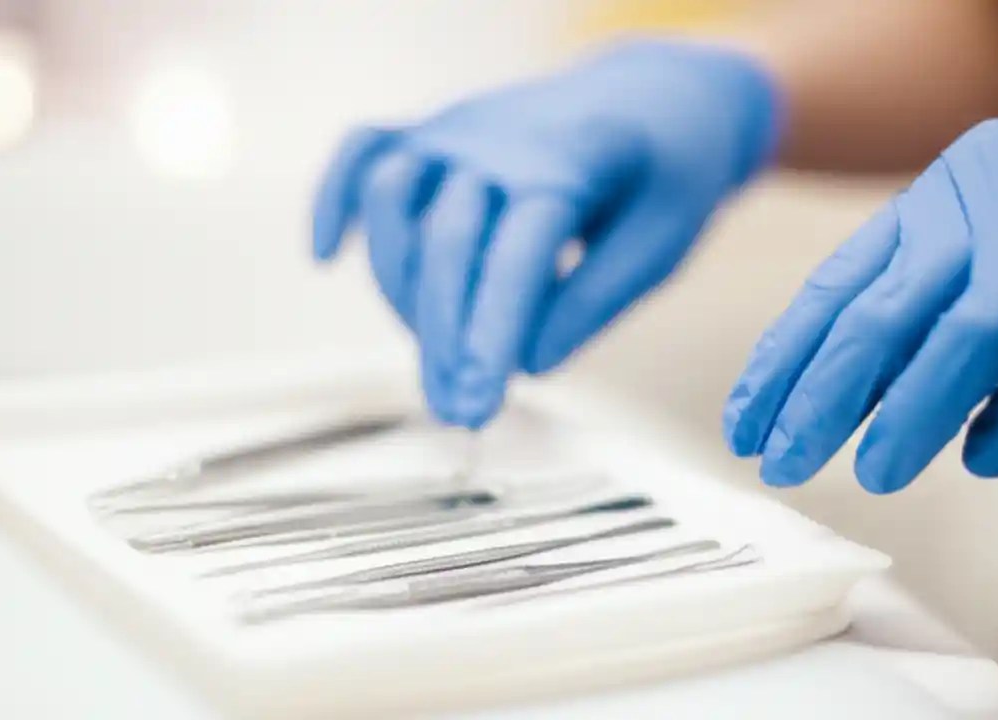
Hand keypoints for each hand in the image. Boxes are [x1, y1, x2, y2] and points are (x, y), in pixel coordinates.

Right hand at [314, 40, 780, 426]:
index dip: (490, 333)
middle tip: (460, 412)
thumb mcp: (662, 243)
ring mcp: (461, 128)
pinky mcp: (434, 129)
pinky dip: (335, 199)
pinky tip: (329, 255)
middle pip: (446, 239)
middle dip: (445, 339)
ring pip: (393, 202)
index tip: (478, 406)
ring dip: (399, 289)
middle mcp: (503, 138)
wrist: (658, 96)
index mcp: (575, 162)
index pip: (517, 253)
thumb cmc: (668, 176)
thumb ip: (594, 301)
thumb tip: (529, 363)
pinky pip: (363, 150)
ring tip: (440, 353)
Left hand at [724, 96, 997, 492]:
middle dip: (837, 400)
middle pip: (909, 314)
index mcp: (946, 195)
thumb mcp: (963, 230)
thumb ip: (902, 301)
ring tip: (889, 472)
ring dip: (944, 418)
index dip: (788, 366)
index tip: (746, 432)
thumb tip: (822, 402)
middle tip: (794, 466)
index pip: (847, 288)